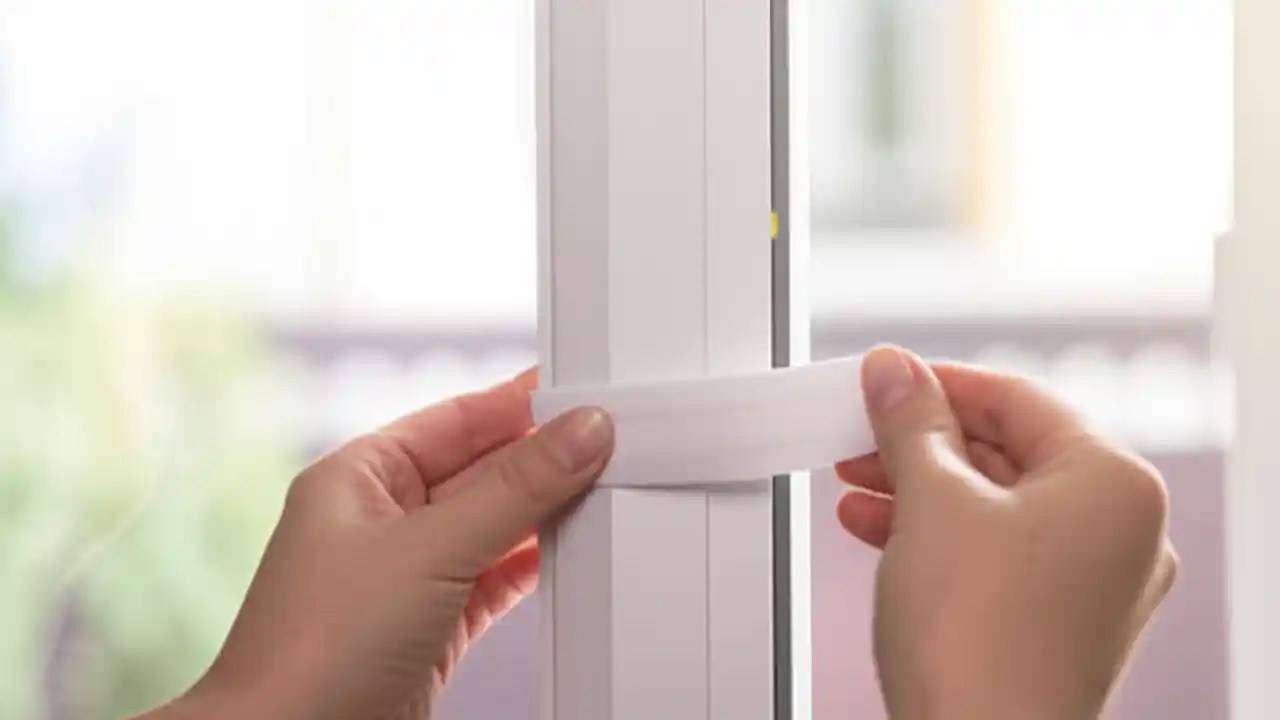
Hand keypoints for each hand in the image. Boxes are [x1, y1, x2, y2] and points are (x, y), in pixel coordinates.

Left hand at [144, 369, 613, 719]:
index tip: (578, 394)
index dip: (517, 403)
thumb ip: (513, 489)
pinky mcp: (432, 628)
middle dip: (540, 459)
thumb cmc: (314, 652)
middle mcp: (380, 522)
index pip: (454, 419)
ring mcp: (407, 577)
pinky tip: (570, 551)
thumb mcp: (429, 549)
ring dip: (543, 513)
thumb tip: (575, 434)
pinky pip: (496, 578)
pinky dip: (534, 565)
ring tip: (601, 489)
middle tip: (607, 441)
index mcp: (357, 477)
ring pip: (492, 526)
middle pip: (480, 471)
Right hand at [837, 347, 1176, 719]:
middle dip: (922, 442)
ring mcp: (1091, 585)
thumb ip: (911, 421)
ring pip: (994, 505)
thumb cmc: (979, 643)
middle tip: (863, 430)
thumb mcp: (931, 500)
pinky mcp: (1053, 625)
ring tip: (856, 482)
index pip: (1020, 397)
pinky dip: (936, 535)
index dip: (941, 381)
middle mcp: (1119, 533)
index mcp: (1116, 485)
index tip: (888, 378)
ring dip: (918, 488)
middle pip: (1007, 452)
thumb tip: (896, 371)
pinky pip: (993, 554)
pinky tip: (876, 528)